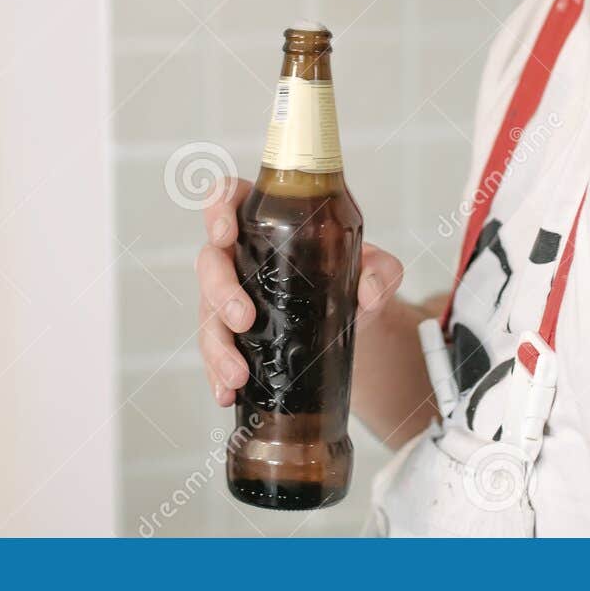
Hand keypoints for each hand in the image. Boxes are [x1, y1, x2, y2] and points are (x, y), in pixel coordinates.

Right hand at [196, 176, 403, 405]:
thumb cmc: (353, 278)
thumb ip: (383, 271)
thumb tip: (370, 291)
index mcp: (270, 221)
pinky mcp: (231, 332)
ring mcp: (231, 294)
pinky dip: (216, 372)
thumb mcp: (377, 268)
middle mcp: (242, 254)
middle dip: (220, 291)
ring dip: (217, 344)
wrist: (353, 322)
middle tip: (244, 319)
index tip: (226, 234)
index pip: (229, 198)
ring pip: (206, 310)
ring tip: (238, 374)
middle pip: (210, 260)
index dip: (217, 210)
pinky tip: (225, 392)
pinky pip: (214, 349)